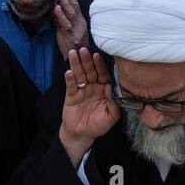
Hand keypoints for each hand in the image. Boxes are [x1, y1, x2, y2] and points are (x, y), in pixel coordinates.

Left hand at [53, 0, 87, 59]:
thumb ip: (60, 17)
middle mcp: (80, 22)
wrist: (77, 60)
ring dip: (64, 1)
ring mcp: (77, 28)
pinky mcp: (72, 36)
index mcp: (79, 19)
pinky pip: (66, 24)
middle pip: (74, 4)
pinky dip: (61, 15)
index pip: (74, 2)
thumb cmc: (70, 44)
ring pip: (71, 12)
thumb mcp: (65, 28)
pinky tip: (56, 8)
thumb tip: (53, 5)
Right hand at [59, 47, 119, 166]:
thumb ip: (115, 103)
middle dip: (87, 60)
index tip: (98, 56)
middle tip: (84, 50)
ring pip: (80, 75)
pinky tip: (69, 72)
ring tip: (74, 54)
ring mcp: (82, 90)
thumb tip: (116, 91)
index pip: (103, 74)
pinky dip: (70, 79)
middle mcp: (93, 87)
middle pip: (90, 71)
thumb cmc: (99, 124)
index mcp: (104, 90)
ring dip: (76, 64)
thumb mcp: (111, 116)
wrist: (83, 134)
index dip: (100, 65)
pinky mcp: (71, 96)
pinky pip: (71, 86)